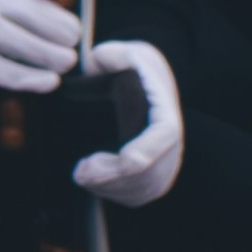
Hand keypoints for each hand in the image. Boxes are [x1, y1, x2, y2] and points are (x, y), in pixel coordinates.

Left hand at [72, 36, 187, 206]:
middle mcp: (170, 143)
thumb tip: (100, 58)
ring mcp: (164, 163)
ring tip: (82, 172)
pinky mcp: (152, 177)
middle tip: (82, 171)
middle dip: (115, 177)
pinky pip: (137, 196)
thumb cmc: (131, 70)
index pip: (164, 136)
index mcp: (164, 114)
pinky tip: (91, 179)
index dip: (147, 150)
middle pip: (150, 172)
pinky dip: (112, 194)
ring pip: (142, 189)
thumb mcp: (127, 54)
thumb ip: (115, 54)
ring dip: (110, 187)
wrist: (142, 87)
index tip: (125, 159)